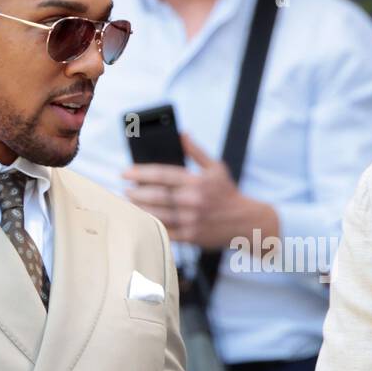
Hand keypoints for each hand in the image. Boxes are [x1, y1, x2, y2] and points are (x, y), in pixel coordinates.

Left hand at [122, 134, 277, 248]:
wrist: (246, 222)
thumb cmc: (227, 193)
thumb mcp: (216, 168)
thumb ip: (196, 152)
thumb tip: (181, 134)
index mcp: (197, 181)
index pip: (162, 175)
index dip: (140, 173)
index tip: (125, 173)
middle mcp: (193, 201)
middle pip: (155, 196)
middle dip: (136, 192)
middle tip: (126, 190)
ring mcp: (191, 220)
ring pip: (157, 214)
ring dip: (139, 208)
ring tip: (130, 203)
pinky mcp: (191, 236)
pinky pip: (165, 231)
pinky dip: (151, 225)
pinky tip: (143, 219)